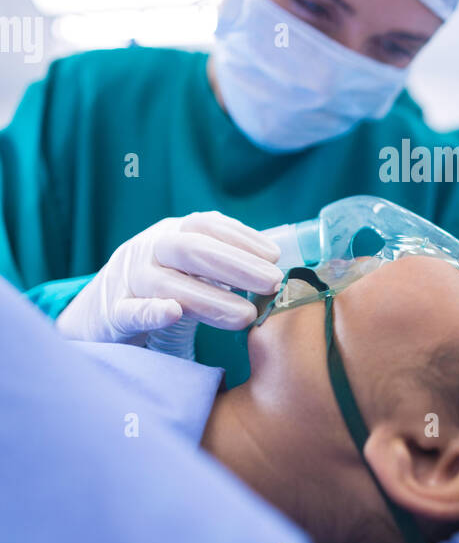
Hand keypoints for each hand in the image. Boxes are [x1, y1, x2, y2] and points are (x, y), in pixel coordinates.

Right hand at [57, 212, 283, 344]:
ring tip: (247, 316)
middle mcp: (149, 249)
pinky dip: (151, 311)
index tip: (274, 256)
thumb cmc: (160, 285)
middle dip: (236, 264)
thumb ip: (221, 261)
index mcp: (171, 233)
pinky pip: (130, 310)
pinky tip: (173, 313)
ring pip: (167, 284)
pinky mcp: (112, 313)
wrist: (100, 310)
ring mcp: (128, 279)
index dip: (242, 237)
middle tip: (271, 282)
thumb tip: (273, 266)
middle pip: (191, 249)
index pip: (207, 225)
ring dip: (209, 298)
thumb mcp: (187, 265)